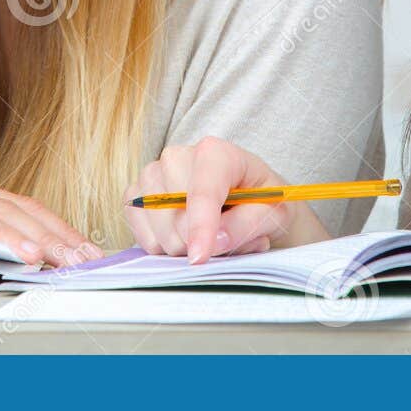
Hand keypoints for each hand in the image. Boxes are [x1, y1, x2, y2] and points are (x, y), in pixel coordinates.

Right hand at [124, 137, 329, 263]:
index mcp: (216, 152)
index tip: (200, 257)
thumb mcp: (273, 214)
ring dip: (180, 247)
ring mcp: (152, 174)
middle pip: (173, 211)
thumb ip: (246, 226)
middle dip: (194, 240)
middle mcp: (177, 156)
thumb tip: (215, 241)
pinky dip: (161, 247)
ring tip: (206, 237)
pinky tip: (183, 237)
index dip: (200, 226)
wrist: (247, 202)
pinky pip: (140, 233)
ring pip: (155, 226)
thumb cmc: (261, 203)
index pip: (202, 190)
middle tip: (222, 241)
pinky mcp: (136, 196)